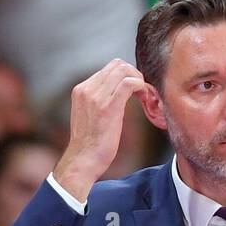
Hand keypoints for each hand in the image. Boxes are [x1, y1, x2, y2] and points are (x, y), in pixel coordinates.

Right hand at [53, 60, 147, 201]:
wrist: (82, 161)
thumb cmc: (89, 145)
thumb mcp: (89, 116)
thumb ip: (98, 102)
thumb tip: (117, 95)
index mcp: (81, 89)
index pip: (108, 68)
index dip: (126, 75)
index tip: (135, 89)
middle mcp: (87, 89)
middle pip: (117, 64)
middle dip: (134, 74)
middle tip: (143, 91)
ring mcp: (96, 96)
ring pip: (124, 70)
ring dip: (139, 80)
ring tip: (144, 95)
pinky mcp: (108, 107)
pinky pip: (128, 83)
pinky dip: (140, 86)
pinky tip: (144, 97)